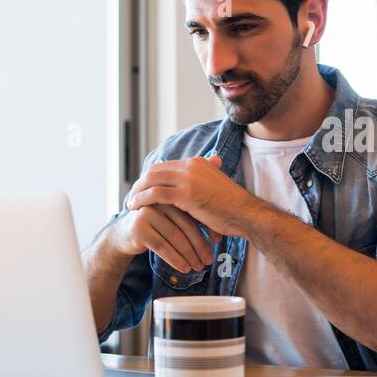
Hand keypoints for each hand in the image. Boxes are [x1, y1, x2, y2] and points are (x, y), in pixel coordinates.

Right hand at [110, 203, 219, 273]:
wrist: (125, 235)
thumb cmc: (157, 227)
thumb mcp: (176, 218)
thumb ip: (195, 217)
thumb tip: (224, 230)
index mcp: (172, 194)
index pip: (195, 212)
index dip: (207, 228)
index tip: (218, 242)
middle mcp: (160, 201)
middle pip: (186, 226)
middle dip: (200, 245)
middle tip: (209, 260)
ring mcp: (148, 213)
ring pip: (175, 237)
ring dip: (189, 255)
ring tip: (198, 267)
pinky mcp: (139, 227)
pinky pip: (162, 246)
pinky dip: (175, 259)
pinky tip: (184, 269)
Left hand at [125, 155, 259, 237]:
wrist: (246, 214)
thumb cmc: (233, 207)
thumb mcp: (216, 188)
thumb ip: (201, 185)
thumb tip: (190, 192)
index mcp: (198, 163)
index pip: (166, 165)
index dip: (151, 177)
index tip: (143, 188)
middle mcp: (191, 166)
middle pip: (155, 170)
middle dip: (141, 182)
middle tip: (132, 195)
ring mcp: (188, 179)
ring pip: (152, 180)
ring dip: (138, 191)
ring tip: (130, 203)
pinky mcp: (185, 194)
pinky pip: (156, 194)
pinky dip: (142, 199)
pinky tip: (135, 208)